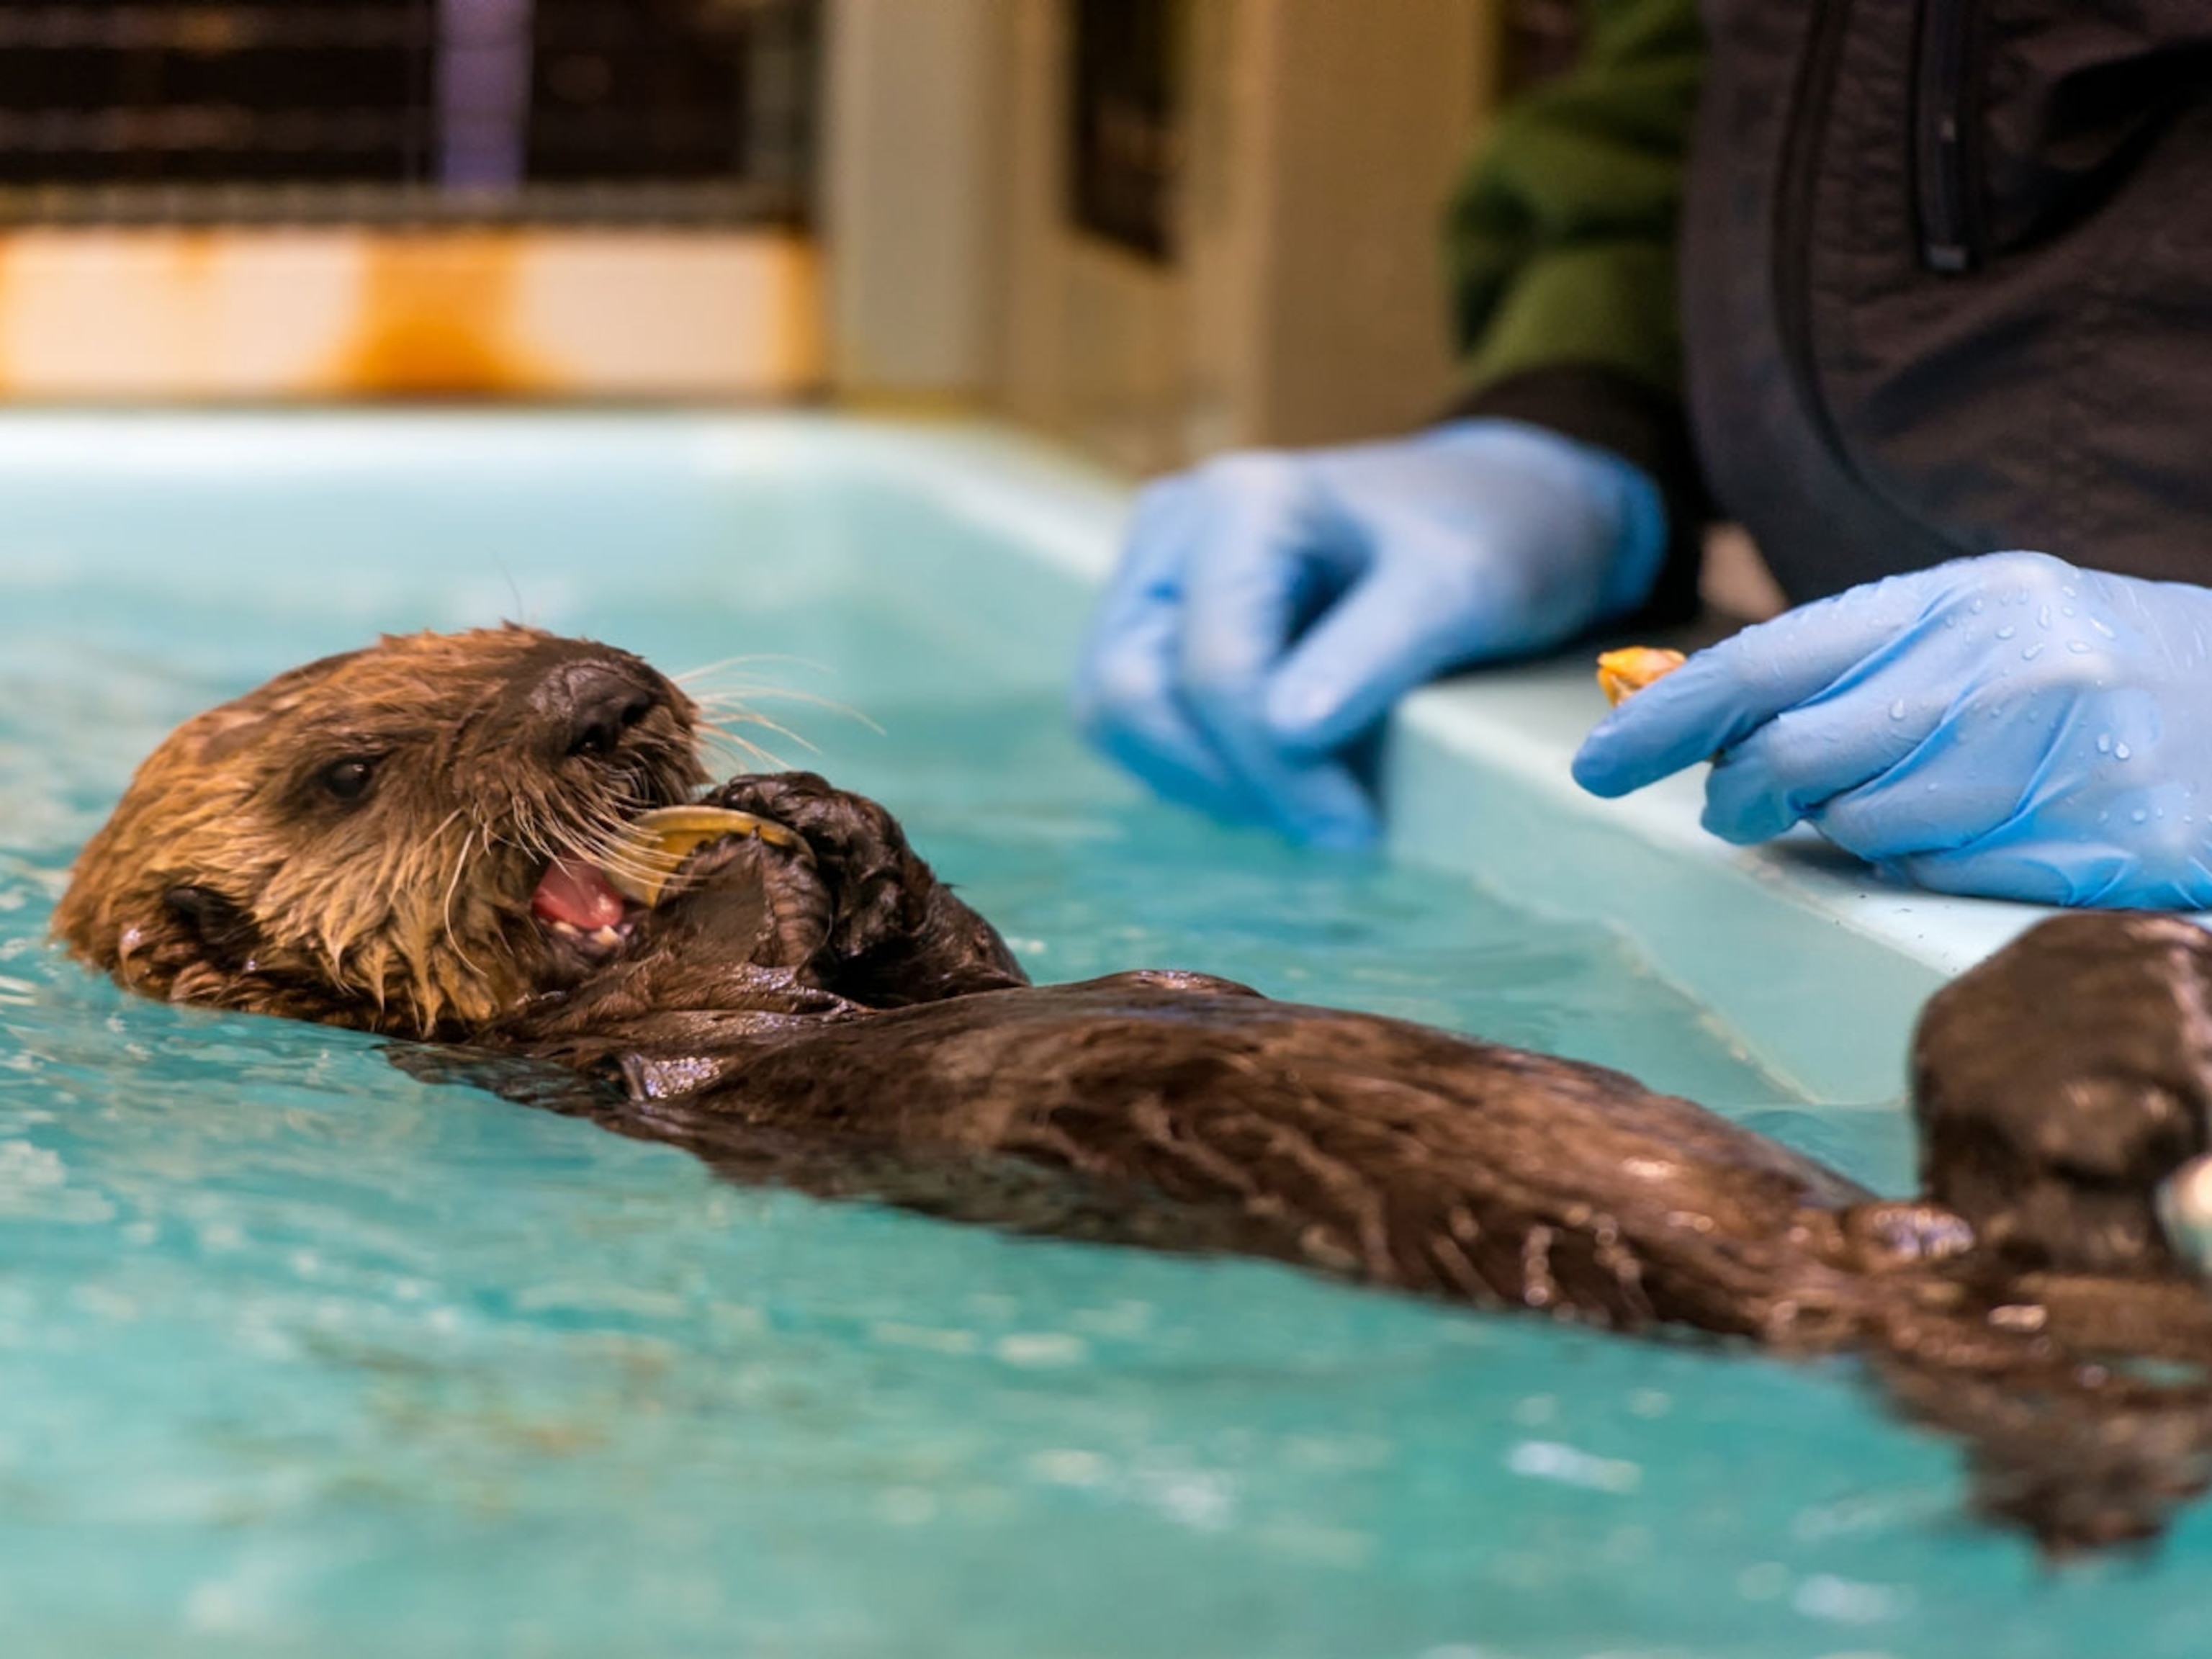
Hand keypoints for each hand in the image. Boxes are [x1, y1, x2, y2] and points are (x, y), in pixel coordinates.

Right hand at [1073, 420, 1665, 846]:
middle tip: (1328, 827)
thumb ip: (1375, 653)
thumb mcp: (1463, 593)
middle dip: (1223, 779)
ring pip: (1115, 716)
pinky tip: (1280, 776)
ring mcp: (1149, 576)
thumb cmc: (1487, 542)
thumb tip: (1286, 734)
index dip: (1274, 768)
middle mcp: (1173, 531)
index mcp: (1243, 504)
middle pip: (1128, 694)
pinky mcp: (1148, 624)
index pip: (1215, 670)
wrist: (1485, 511)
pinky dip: (1197, 768)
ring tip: (1308, 801)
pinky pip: (1134, 722)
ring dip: (1202, 781)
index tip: (1355, 830)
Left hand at [1573, 551, 2211, 907]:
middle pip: (1797, 757)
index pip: (1766, 662)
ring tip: (1913, 795)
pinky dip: (1929, 865)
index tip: (1594, 764)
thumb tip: (1694, 715)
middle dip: (1741, 793)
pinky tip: (1977, 829)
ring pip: (1867, 831)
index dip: (1666, 718)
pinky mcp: (2096, 853)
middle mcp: (2007, 674)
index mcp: (1963, 599)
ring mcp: (2057, 765)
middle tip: (1734, 806)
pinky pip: (1946, 880)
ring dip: (1852, 830)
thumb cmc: (2086, 664)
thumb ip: (1845, 663)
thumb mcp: (1975, 624)